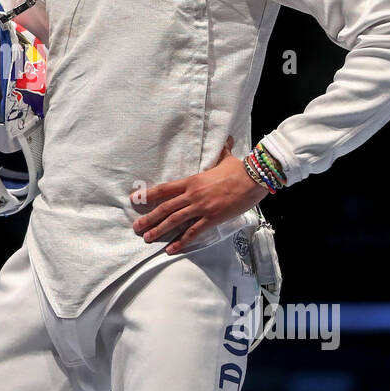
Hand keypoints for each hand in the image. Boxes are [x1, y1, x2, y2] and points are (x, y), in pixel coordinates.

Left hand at [130, 137, 268, 254]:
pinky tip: (171, 249)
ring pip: (174, 220)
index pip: (164, 189)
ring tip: (147, 238)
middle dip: (149, 218)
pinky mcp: (211, 218)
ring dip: (159, 230)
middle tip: (136, 227)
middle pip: (165, 207)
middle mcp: (192, 194)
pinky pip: (193, 232)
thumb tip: (227, 141)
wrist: (253, 179)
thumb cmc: (239, 169)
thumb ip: (222, 152)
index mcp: (191, 181)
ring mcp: (201, 207)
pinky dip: (181, 242)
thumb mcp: (226, 159)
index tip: (135, 200)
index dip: (148, 195)